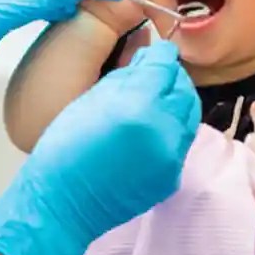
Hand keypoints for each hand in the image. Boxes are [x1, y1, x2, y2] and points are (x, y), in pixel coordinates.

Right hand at [0, 41, 200, 254]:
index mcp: (138, 108)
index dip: (161, 54)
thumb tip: (149, 59)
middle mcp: (162, 132)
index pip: (165, 66)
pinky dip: (172, 128)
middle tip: (155, 74)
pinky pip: (181, 142)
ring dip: (176, 101)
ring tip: (155, 100)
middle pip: (184, 89)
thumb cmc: (65, 148)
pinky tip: (150, 129)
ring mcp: (171, 158)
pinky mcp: (172, 177)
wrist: (64, 203)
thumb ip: (126, 76)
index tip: (156, 51)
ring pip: (190, 115)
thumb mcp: (90, 99)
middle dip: (172, 76)